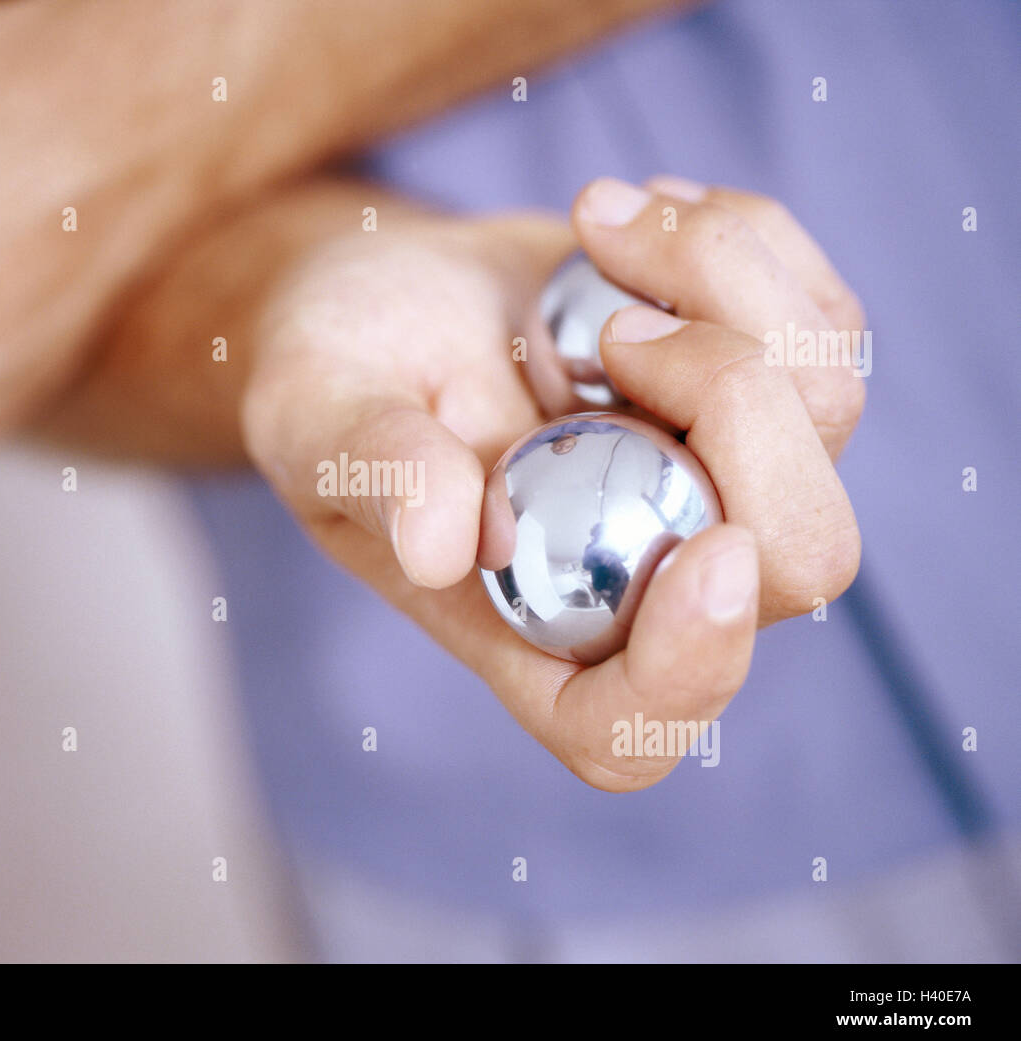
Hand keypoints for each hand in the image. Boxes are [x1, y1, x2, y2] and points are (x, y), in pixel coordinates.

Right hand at [243, 177, 863, 789]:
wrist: (387, 295)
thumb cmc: (338, 374)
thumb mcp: (316, 414)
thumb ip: (373, 474)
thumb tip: (444, 543)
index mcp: (529, 628)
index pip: (633, 725)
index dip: (691, 667)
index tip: (703, 555)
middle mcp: (644, 575)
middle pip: (796, 560)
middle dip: (739, 414)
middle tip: (615, 331)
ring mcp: (712, 482)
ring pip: (824, 412)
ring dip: (725, 286)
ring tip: (594, 228)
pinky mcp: (754, 389)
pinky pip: (824, 326)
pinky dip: (747, 243)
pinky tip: (641, 216)